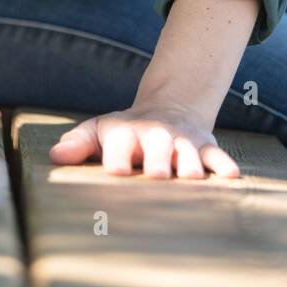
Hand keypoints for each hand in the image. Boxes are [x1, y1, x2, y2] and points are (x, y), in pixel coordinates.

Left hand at [48, 101, 240, 179]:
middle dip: (158, 160)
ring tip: (192, 177)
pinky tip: (231, 176)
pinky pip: (217, 155)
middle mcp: (157, 135)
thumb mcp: (100, 131)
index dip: (118, 156)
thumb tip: (55, 155)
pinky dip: (224, 164)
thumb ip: (78, 142)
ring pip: (189, 152)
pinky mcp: (205, 146)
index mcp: (128, 133)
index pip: (120, 144)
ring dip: (190, 164)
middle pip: (158, 147)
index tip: (115, 171)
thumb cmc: (126, 132)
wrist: (168, 108)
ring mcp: (183, 141)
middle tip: (157, 175)